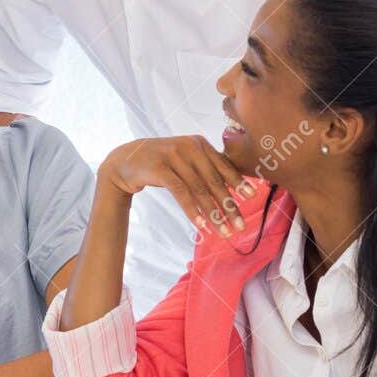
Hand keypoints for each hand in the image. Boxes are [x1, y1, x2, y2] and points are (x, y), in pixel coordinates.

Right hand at [99, 136, 254, 237]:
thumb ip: (205, 168)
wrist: (125, 161)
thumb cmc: (161, 164)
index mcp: (199, 143)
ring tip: (223, 232)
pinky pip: (180, 192)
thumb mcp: (185, 160)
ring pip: (199, 189)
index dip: (238, 182)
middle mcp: (189, 146)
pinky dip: (192, 210)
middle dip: (228, 206)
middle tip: (240, 226)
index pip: (223, 165)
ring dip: (213, 213)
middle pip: (214, 180)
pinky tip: (200, 225)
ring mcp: (173, 155)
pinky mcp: (159, 167)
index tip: (252, 197)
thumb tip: (234, 189)